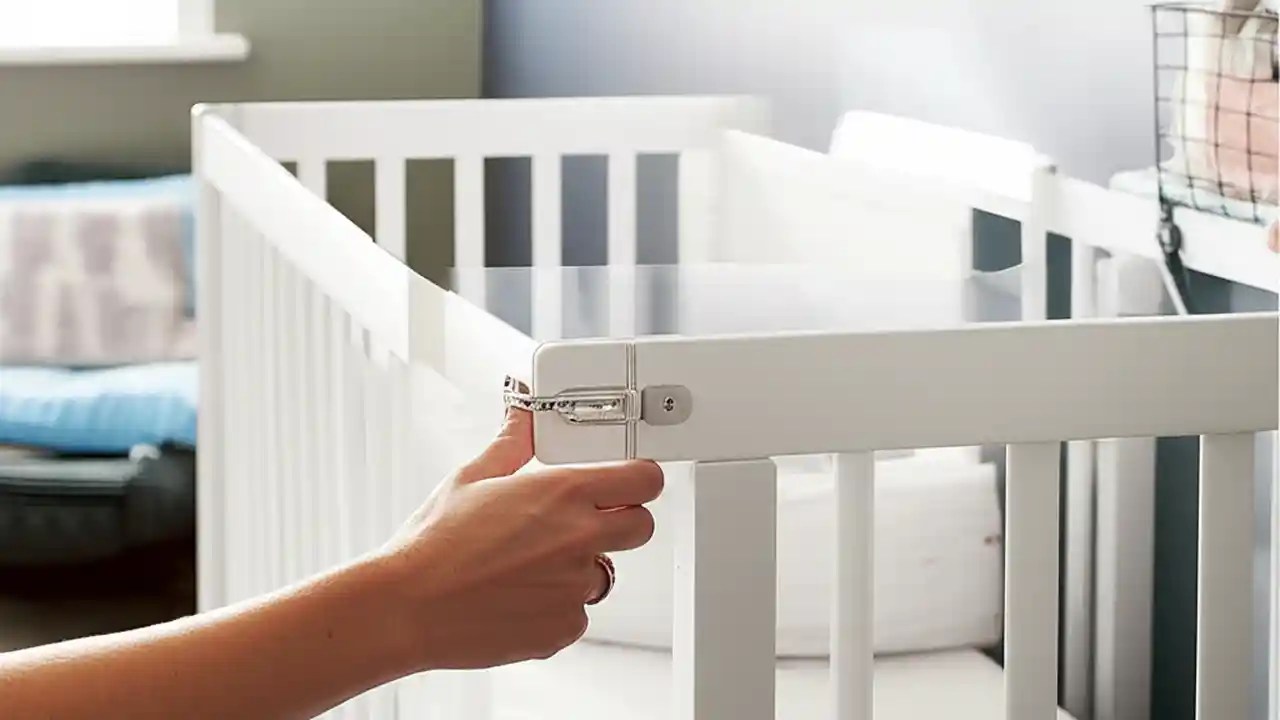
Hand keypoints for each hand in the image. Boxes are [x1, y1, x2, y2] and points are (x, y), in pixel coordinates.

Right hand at [378, 406, 662, 671]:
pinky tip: (516, 595)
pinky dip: (556, 606)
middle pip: (642, 526)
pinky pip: (577, 613)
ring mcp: (573, 587)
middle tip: (585, 520)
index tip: (629, 481)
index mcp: (562, 493)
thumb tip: (522, 417)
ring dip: (579, 566)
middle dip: (622, 521)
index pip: (644, 480)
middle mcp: (578, 539)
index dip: (639, 479)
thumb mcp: (471, 477)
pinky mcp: (562, 628)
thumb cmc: (431, 545)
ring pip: (604, 572)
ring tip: (528, 563)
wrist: (406, 608)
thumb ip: (512, 444)